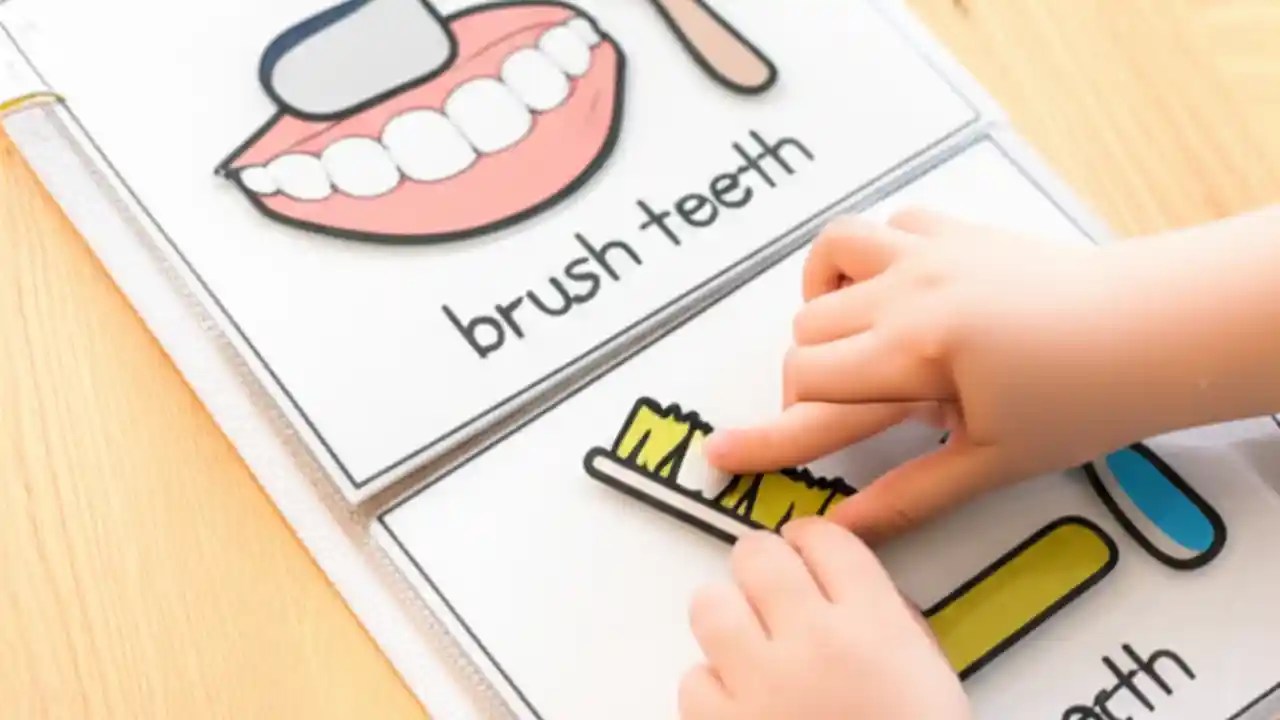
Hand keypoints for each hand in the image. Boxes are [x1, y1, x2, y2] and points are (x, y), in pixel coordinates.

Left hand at [679, 519, 969, 719]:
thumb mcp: (929, 679)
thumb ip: (888, 623)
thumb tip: (845, 591)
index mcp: (874, 626)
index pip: (825, 539)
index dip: (810, 541)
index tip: (804, 552)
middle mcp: (813, 641)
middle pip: (757, 555)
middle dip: (761, 570)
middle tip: (770, 594)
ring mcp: (759, 684)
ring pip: (709, 606)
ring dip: (727, 622)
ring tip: (748, 649)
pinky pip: (692, 679)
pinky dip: (711, 691)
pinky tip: (741, 707)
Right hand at [704, 209, 1145, 542]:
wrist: (1154, 327)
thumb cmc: (1085, 397)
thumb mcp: (994, 461)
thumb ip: (910, 493)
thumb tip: (846, 526)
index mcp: (918, 352)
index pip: (815, 398)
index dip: (767, 436)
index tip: (721, 453)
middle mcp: (908, 292)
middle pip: (805, 339)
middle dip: (814, 386)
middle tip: (860, 413)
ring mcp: (925, 252)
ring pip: (822, 272)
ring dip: (824, 315)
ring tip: (861, 348)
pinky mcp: (948, 230)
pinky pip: (875, 229)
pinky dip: (861, 260)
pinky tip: (887, 294)